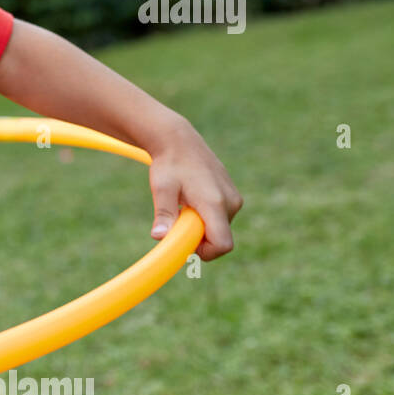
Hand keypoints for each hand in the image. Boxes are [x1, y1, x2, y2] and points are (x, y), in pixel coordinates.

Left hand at [146, 121, 243, 260]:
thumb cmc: (169, 165)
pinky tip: (192, 200)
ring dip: (201, 226)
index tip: (184, 242)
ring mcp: (234, 199)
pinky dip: (206, 217)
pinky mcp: (233, 196)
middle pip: (220, 239)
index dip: (205, 252)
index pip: (222, 245)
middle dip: (198, 238)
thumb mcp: (162, 189)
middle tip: (178, 219)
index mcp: (215, 203)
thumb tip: (158, 237)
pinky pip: (221, 219)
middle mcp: (231, 202)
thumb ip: (164, 214)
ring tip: (185, 205)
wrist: (180, 141)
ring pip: (220, 229)